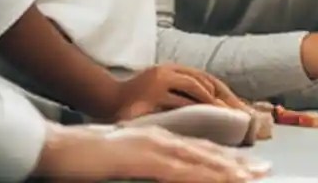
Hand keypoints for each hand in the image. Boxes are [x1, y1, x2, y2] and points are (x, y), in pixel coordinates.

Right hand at [32, 123, 268, 181]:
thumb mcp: (123, 163)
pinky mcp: (141, 158)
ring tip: (248, 179)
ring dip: (225, 171)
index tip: (249, 167)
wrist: (53, 147)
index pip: (199, 149)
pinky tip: (216, 181)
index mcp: (156, 138)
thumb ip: (147, 168)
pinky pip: (176, 171)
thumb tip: (165, 173)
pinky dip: (199, 176)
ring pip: (198, 161)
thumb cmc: (83, 160)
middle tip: (264, 171)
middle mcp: (160, 138)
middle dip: (237, 164)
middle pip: (207, 153)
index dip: (226, 158)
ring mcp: (151, 147)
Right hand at [110, 64, 241, 121]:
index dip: (216, 88)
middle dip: (216, 94)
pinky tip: (200, 115)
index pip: (200, 75)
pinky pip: (178, 102)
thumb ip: (178, 88)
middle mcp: (165, 72)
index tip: (230, 101)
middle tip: (231, 109)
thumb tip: (208, 97)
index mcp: (169, 68)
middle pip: (200, 80)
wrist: (107, 100)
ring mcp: (158, 83)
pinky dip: (192, 107)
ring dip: (207, 100)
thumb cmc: (135, 97)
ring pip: (192, 89)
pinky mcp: (152, 96)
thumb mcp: (158, 86)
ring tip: (220, 113)